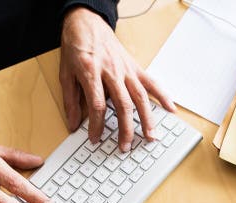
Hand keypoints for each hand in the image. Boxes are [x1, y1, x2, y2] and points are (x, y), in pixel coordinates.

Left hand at [60, 7, 175, 151]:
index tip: (96, 139)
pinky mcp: (135, 67)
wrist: (86, 22)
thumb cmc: (76, 46)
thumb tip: (73, 124)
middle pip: (123, 104)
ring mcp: (126, 69)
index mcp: (91, 72)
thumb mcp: (65, 73)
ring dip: (147, 118)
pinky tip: (170, 110)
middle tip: (125, 147)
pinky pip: (151, 82)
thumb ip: (70, 100)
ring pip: (140, 96)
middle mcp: (112, 71)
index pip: (98, 105)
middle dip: (126, 129)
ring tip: (150, 136)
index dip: (97, 125)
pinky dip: (163, 96)